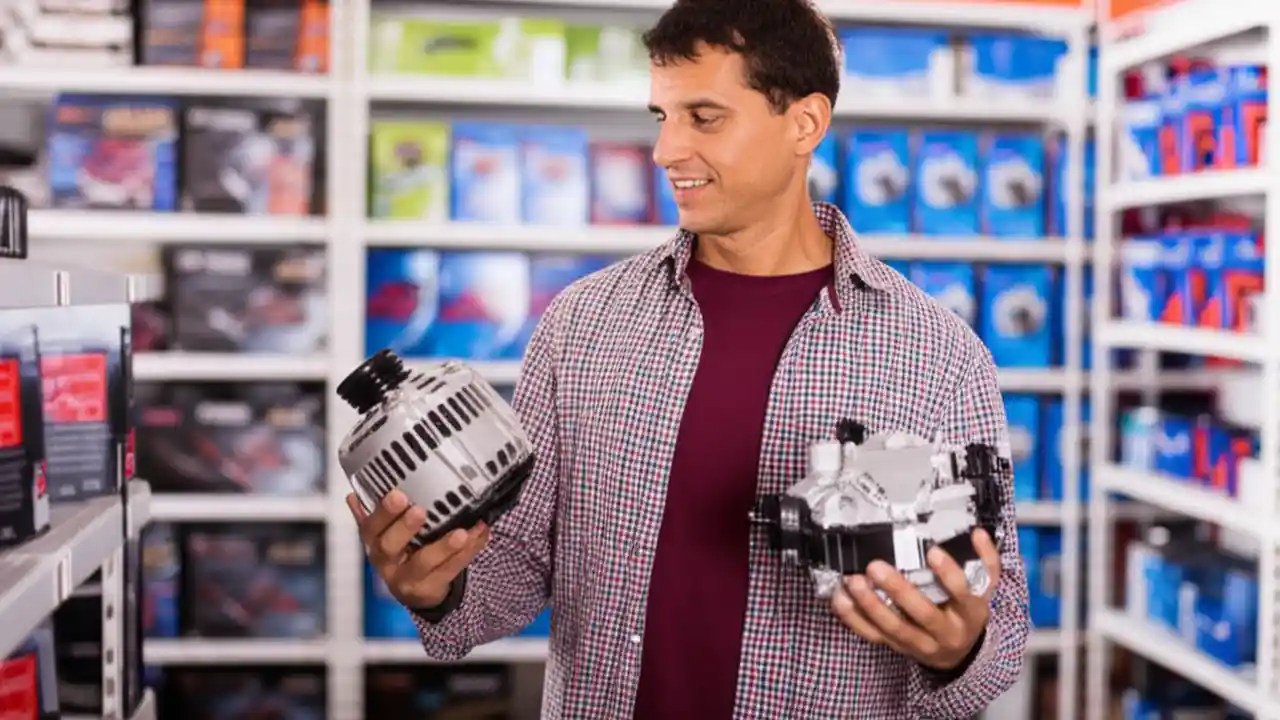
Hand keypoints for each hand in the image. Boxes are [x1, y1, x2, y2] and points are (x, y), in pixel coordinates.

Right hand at [348, 489, 490, 609]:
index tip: (398, 494)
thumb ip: (374, 515)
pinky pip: (450, 570)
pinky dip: (467, 551)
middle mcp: (386, 562)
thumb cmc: (402, 550)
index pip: (371, 527)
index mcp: (374, 542)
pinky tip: (478, 534)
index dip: (383, 513)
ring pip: (423, 563)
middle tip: (420, 510)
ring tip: (461, 532)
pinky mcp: (430, 589)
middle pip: (389, 547)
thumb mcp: (385, 533)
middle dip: (404, 528)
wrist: (416, 590)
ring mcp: (407, 579)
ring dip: (444, 546)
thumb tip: (351, 497)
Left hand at [830, 528, 1000, 671]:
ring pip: (894, 628)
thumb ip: (985, 560)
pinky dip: (854, 619)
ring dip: (870, 605)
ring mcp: (919, 643)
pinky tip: (840, 599)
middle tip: (875, 567)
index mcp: (969, 613)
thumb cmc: (966, 611)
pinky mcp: (897, 647)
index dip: (949, 575)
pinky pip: (873, 636)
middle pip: (923, 614)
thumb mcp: (983, 587)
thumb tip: (977, 533)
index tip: (932, 551)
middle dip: (898, 591)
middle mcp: (945, 632)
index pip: (962, 594)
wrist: (958, 654)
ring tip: (853, 581)